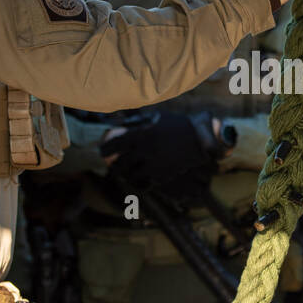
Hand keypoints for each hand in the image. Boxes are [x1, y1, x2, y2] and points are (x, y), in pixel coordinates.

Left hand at [100, 113, 216, 189]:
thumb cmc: (177, 125)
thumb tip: (120, 127)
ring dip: (125, 175)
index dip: (105, 150)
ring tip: (124, 174)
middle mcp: (144, 150)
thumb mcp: (155, 118)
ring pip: (130, 175)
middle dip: (114, 166)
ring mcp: (153, 164)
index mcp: (140, 134)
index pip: (114, 145)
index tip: (102, 151)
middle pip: (120, 164)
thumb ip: (137, 123)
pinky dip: (138, 183)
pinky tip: (138, 181)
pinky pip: (144, 183)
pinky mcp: (162, 175)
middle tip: (112, 166)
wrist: (200, 138)